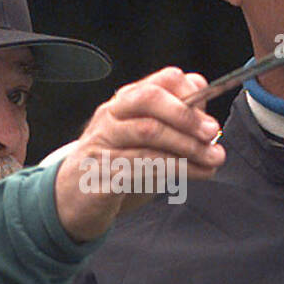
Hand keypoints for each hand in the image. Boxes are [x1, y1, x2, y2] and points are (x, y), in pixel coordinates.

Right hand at [54, 67, 223, 241]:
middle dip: (186, 116)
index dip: (190, 95)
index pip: (160, 82)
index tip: (211, 120)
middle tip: (212, 134)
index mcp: (125, 104)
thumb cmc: (115, 168)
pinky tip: (195, 174)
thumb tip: (209, 125)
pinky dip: (174, 170)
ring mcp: (103, 143)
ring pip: (148, 133)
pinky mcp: (100, 172)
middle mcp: (111, 117)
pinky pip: (140, 166)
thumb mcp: (144, 144)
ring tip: (213, 160)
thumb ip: (172, 130)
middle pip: (149, 99)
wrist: (71, 201)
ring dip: (187, 147)